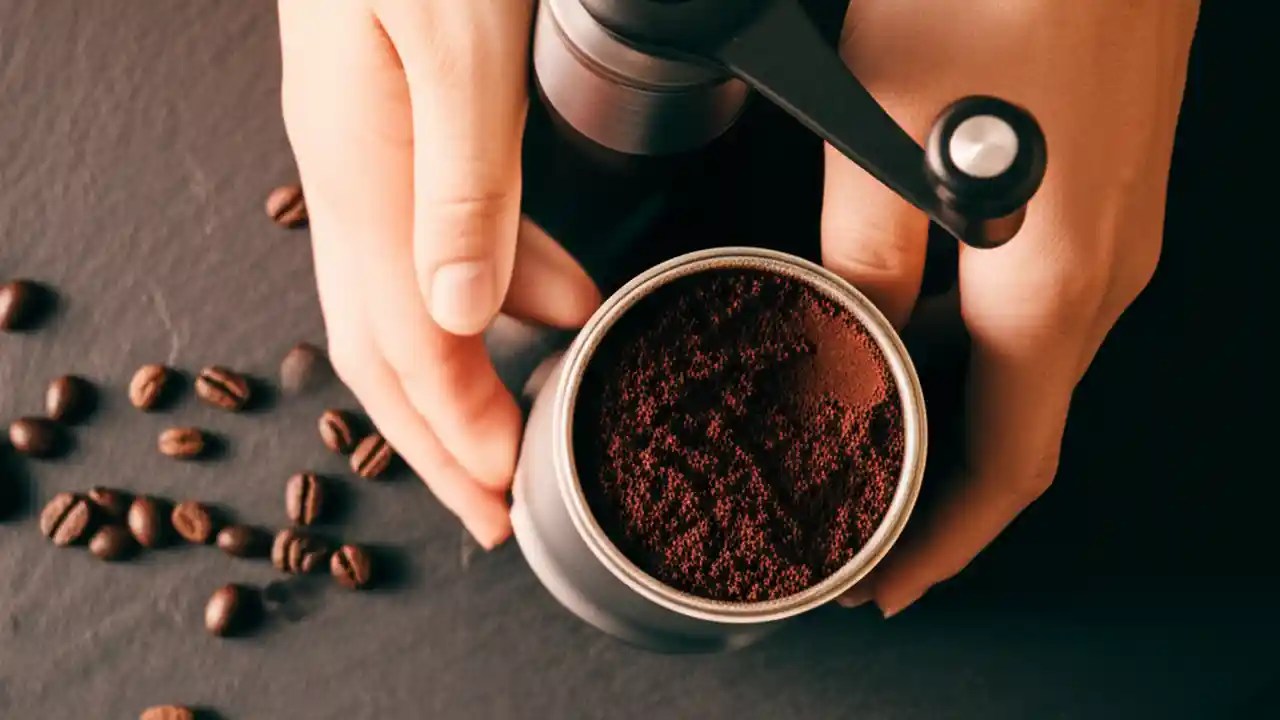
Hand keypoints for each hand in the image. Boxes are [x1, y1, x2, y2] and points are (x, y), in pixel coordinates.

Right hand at [278, 0, 599, 547]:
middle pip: (387, 348)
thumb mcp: (450, 39)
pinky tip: (555, 302)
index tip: (503, 498)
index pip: (404, 342)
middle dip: (442, 441)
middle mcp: (358, 177)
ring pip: (414, 304)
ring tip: (525, 435)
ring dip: (471, 380)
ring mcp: (377, 154)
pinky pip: (445, 240)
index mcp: (364, 171)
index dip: (456, 431)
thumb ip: (462, 175)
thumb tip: (466, 308)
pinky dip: (500, 293)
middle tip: (492, 513)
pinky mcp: (408, 127)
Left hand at [825, 1, 1200, 614]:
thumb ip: (861, 255)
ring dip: (950, 412)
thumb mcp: (884, 134)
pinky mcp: (1098, 188)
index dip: (946, 543)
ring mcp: (1112, 230)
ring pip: (1025, 364)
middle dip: (936, 488)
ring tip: (865, 426)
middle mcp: (1104, 274)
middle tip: (856, 511)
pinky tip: (912, 321)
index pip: (1007, 468)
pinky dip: (972, 343)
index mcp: (1053, 288)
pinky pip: (1036, 302)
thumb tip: (842, 333)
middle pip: (1021, 426)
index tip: (888, 583)